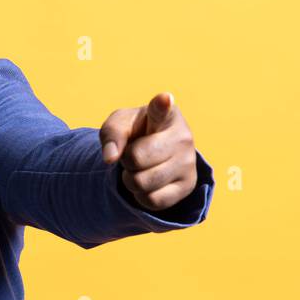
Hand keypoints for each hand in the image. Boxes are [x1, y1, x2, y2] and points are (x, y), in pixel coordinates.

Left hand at [99, 91, 197, 212]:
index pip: (162, 109)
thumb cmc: (136, 132)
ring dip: (131, 179)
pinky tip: (149, 183)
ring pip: (142, 182)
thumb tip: (110, 158)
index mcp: (166, 114)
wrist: (154, 152)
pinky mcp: (188, 186)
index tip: (163, 99)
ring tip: (141, 168)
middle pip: (136, 158)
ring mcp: (188, 163)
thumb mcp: (119, 125)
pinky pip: (151, 200)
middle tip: (133, 153)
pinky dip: (141, 196)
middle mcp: (183, 137)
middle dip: (126, 160)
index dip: (161, 105)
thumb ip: (111, 134)